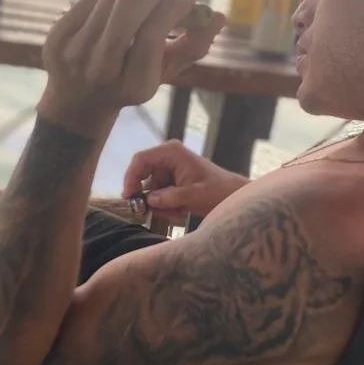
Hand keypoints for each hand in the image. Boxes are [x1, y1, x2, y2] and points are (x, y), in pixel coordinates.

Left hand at [40, 0, 225, 126]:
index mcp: (133, 86)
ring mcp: (74, 54)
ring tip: (135, 8)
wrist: (77, 101)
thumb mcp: (163, 73)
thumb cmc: (130, 82)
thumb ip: (193, 47)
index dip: (174, 9)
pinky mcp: (55, 39)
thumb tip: (219, 17)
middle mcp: (100, 71)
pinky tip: (110, 14)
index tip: (186, 0)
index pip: (154, 33)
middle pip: (128, 8)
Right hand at [122, 140, 250, 221]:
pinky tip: (180, 211)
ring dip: (159, 204)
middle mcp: (167, 156)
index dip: (131, 177)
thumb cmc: (218, 191)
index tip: (129, 198)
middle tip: (151, 212)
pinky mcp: (172, 180)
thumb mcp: (193, 196)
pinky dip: (165, 205)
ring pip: (150, 188)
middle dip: (147, 195)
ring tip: (177, 212)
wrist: (234, 196)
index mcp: (171, 152)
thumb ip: (170, 197)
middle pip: (142, 174)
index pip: (140, 160)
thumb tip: (148, 200)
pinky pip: (158, 193)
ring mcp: (169, 168)